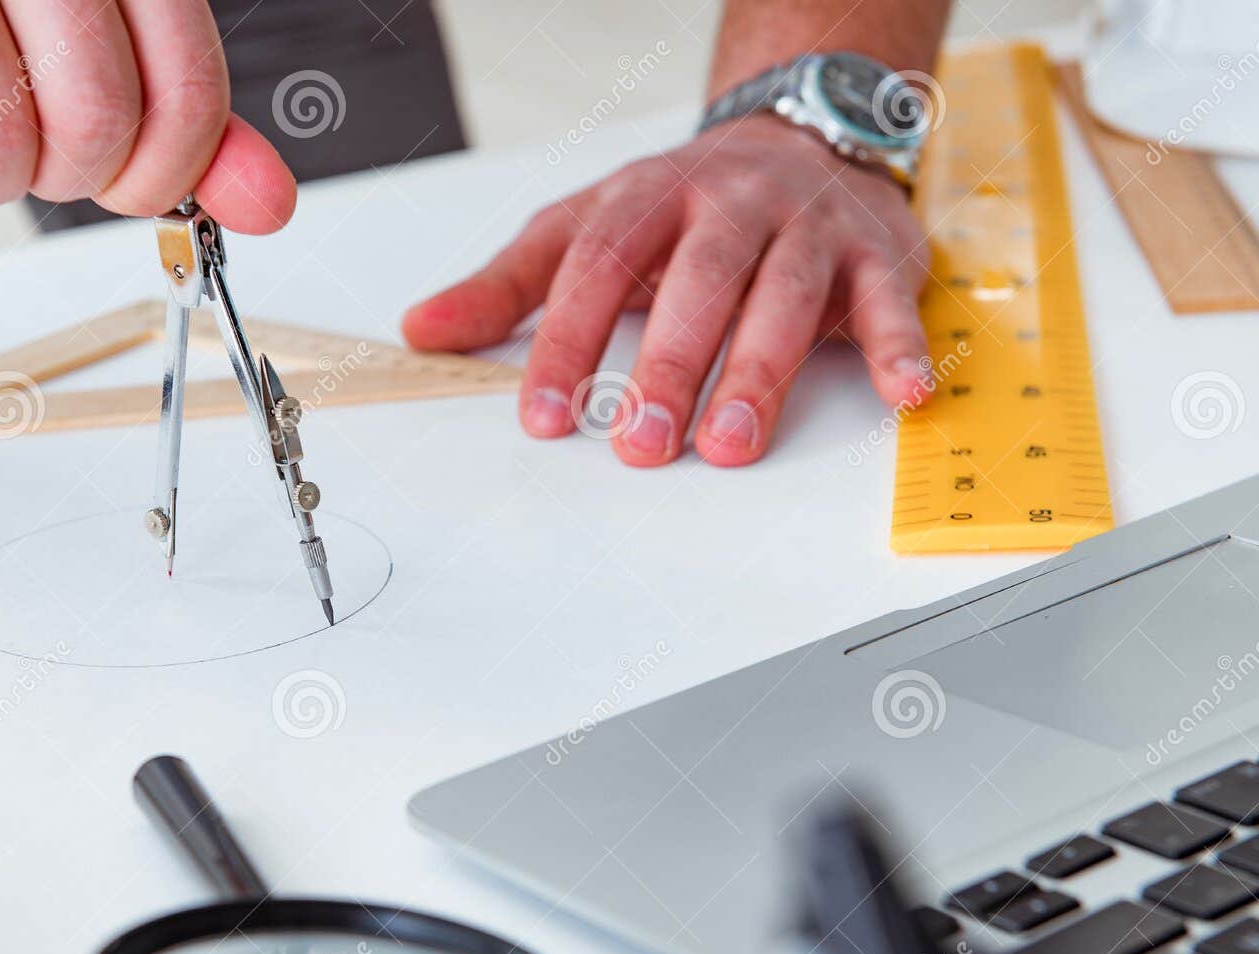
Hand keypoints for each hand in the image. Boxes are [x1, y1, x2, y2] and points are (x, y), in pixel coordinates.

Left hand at [402, 116, 931, 466]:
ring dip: (760, 372)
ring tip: (730, 443)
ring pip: (784, 293)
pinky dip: (897, 345)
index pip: (598, 265)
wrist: (798, 139)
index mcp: (648, 197)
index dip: (568, 340)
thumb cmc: (683, 207)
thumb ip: (509, 285)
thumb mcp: (584, 227)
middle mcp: (729, 204)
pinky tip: (900, 393)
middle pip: (698, 279)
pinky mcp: (872, 254)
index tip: (544, 415)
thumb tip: (424, 330)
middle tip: (640, 443)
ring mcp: (805, 226)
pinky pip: (886, 301)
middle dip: (667, 364)